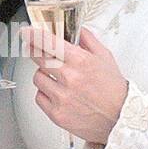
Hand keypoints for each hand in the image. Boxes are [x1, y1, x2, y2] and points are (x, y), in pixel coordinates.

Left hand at [22, 25, 127, 144]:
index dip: (34, 35)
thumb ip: (87, 40)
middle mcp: (69, 79)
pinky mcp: (56, 114)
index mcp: (81, 62)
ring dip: (44, 74)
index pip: (49, 43)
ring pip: (37, 77)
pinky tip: (57, 92)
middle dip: (36, 52)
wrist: (120, 118)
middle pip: (38, 58)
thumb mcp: (105, 57)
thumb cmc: (114, 90)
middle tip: (39, 51)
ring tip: (57, 78)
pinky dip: (45, 93)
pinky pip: (39, 97)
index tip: (26, 32)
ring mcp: (61, 97)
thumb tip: (75, 30)